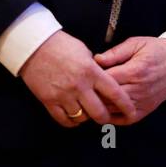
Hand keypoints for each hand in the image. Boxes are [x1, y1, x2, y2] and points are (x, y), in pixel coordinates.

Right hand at [19, 30, 136, 127]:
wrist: (34, 46)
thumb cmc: (60, 45)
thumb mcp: (84, 51)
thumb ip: (95, 67)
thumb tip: (103, 78)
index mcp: (91, 71)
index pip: (114, 93)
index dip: (125, 105)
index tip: (131, 112)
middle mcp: (79, 86)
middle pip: (99, 112)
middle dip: (105, 118)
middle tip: (106, 117)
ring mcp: (63, 95)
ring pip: (82, 118)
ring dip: (87, 118)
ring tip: (88, 113)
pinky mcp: (49, 101)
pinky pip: (64, 120)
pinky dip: (72, 121)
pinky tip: (74, 117)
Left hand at [94, 36, 165, 125]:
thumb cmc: (157, 50)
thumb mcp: (136, 43)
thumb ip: (115, 52)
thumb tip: (96, 60)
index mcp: (134, 71)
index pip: (105, 80)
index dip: (92, 78)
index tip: (85, 74)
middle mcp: (138, 89)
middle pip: (107, 97)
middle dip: (92, 94)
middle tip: (83, 89)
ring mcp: (142, 102)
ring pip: (113, 110)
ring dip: (100, 107)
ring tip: (90, 99)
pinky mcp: (146, 110)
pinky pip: (125, 119)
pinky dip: (112, 117)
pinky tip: (104, 110)